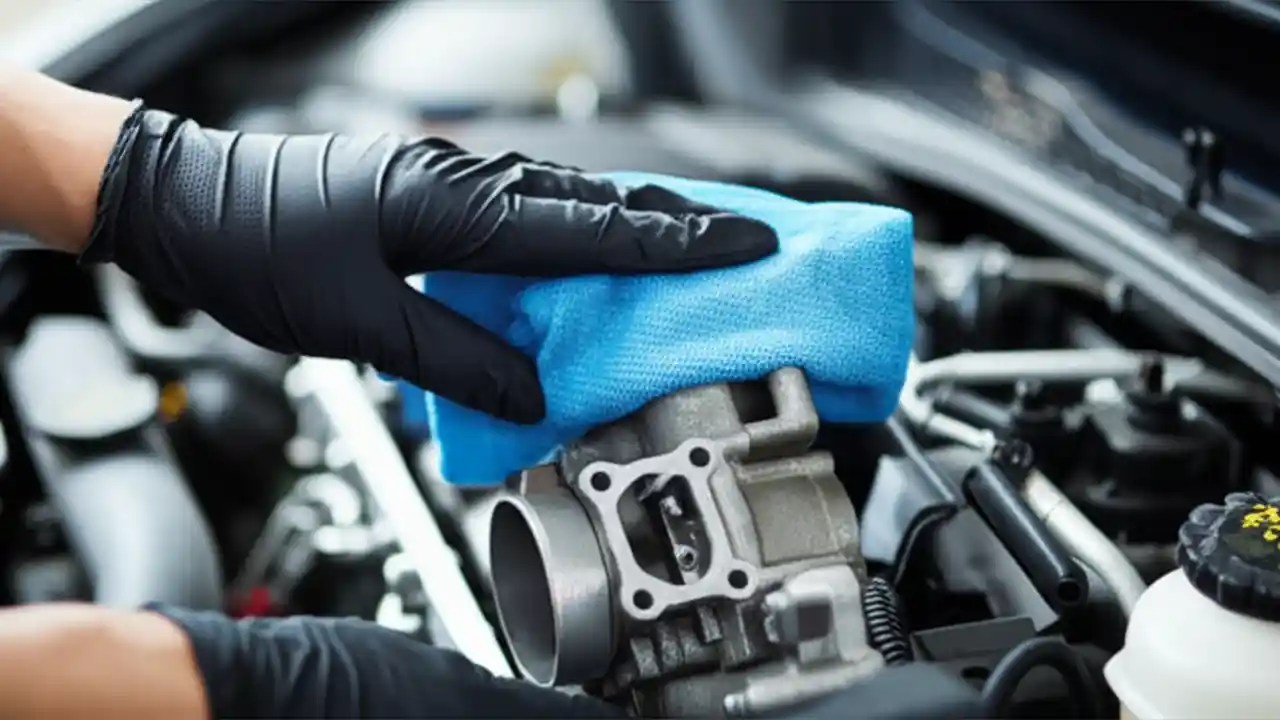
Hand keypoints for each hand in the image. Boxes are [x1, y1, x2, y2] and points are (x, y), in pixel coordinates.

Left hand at [85, 106, 776, 422]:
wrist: (185, 203)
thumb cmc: (257, 249)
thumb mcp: (358, 323)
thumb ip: (455, 357)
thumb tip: (532, 393)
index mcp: (457, 206)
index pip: (592, 230)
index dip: (677, 244)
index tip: (747, 245)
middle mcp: (466, 181)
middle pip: (597, 204)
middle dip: (677, 226)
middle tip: (747, 243)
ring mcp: (451, 182)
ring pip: (567, 204)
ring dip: (632, 228)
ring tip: (691, 250)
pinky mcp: (434, 197)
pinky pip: (528, 213)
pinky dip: (575, 236)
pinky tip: (592, 259)